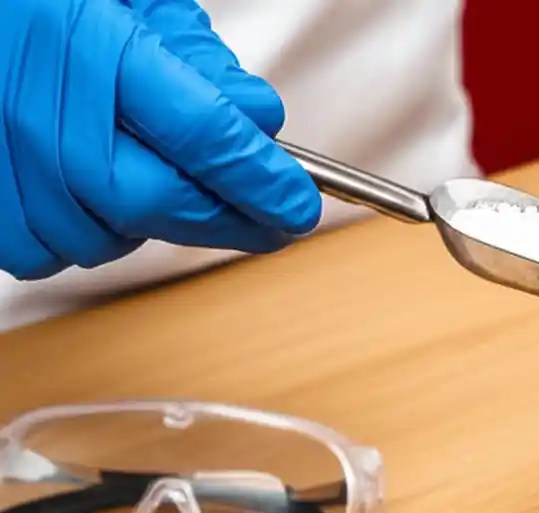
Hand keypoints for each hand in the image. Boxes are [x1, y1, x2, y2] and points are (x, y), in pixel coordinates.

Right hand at [0, 0, 320, 280]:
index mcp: (78, 38)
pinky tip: (100, 201)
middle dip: (226, 221)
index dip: (259, 178)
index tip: (299, 206)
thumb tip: (259, 119)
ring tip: (172, 189)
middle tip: (273, 222)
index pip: (198, 131)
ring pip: (103, 237)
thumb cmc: (42, 0)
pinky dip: (89, 238)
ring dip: (154, 227)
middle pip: (151, 199)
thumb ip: (195, 56)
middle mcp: (31, 106)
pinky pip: (43, 254)